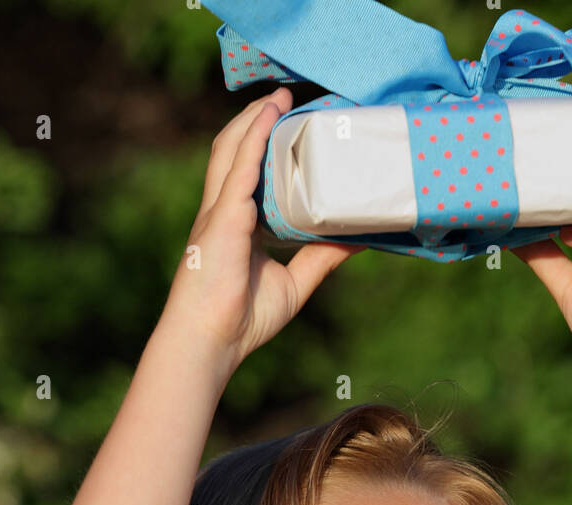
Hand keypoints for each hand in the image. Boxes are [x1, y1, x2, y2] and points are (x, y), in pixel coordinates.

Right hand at [162, 87, 362, 376]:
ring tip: (281, 96)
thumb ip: (322, 258)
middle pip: (236, 151)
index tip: (291, 128)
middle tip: (288, 99)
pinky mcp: (222, 216)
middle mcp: (223, 212)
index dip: (264, 148)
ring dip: (255, 117)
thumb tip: (360, 238)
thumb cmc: (242, 320)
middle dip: (257, 121)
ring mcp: (218, 211)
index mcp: (235, 226)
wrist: (210, 341)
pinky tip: (271, 113)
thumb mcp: (295, 283)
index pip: (248, 175)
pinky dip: (255, 135)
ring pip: (233, 148)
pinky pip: (239, 166)